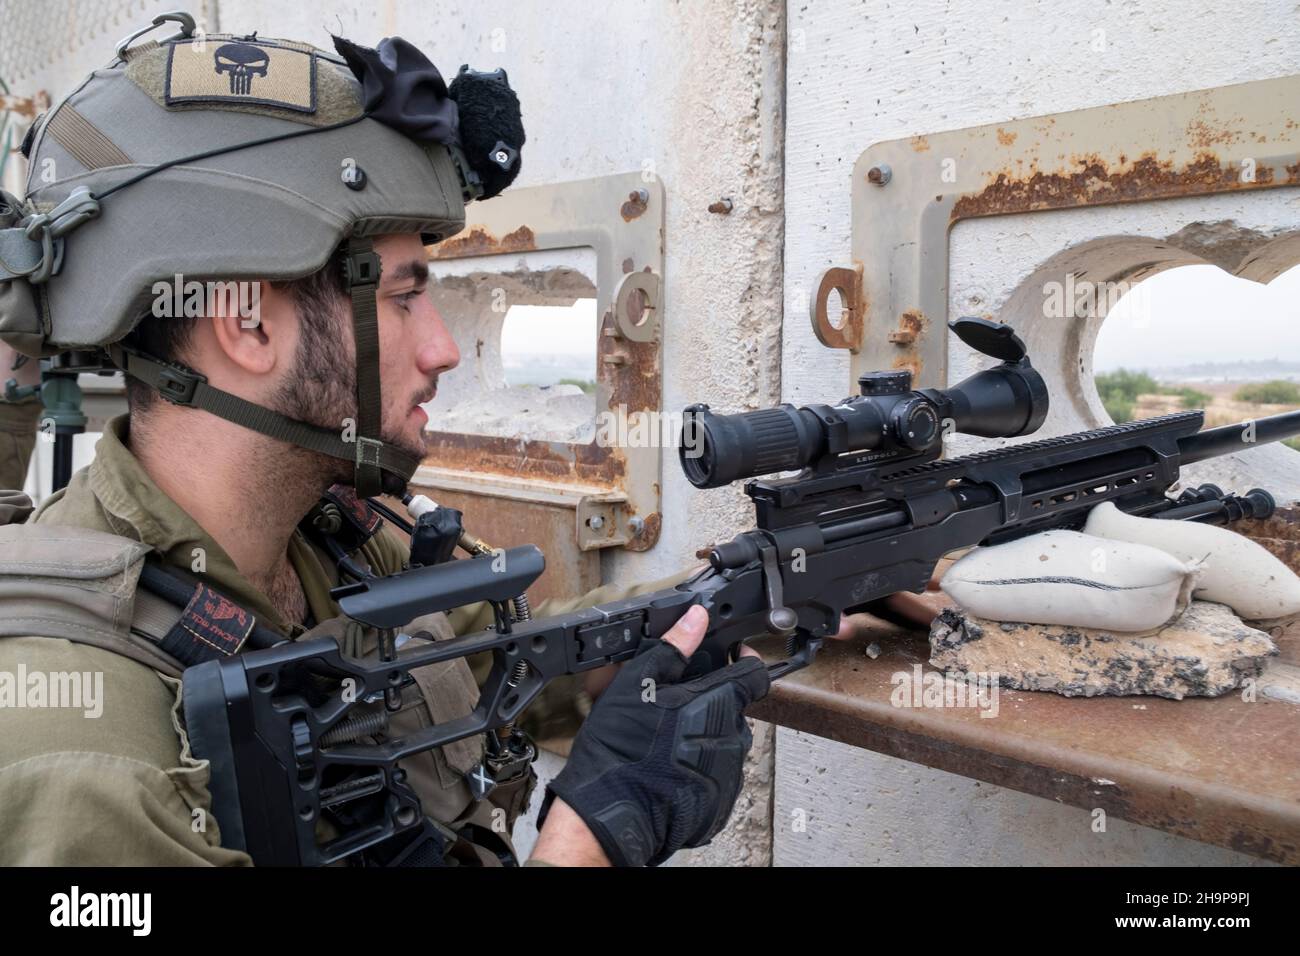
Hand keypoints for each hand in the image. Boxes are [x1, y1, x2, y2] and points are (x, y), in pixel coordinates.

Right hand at [530, 603, 768, 866]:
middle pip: (735, 709)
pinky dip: (697, 769)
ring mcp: (729, 775)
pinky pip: (715, 776)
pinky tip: (667, 768)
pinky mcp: (719, 804)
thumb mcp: (638, 684)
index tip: (731, 657)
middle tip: (675, 705)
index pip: (756, 673)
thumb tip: (696, 619)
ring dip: (703, 737)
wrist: (609, 812)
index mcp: (720, 704)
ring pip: (724, 743)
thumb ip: (673, 648)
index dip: (744, 660)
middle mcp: (734, 739)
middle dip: (712, 702)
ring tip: (664, 741)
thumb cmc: (622, 748)